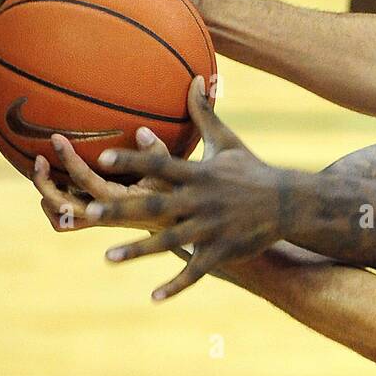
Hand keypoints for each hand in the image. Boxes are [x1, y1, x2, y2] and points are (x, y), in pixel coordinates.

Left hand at [31, 129, 172, 232]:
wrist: (176, 225)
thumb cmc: (174, 194)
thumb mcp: (172, 172)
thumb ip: (156, 152)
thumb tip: (141, 130)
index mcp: (116, 199)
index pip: (83, 178)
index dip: (67, 157)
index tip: (56, 138)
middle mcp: (102, 213)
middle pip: (59, 204)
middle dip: (43, 181)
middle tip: (38, 158)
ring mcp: (98, 220)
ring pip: (58, 216)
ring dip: (47, 195)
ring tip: (43, 170)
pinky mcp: (97, 222)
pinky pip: (66, 222)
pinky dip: (54, 208)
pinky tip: (59, 187)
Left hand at [89, 76, 296, 299]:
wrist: (288, 202)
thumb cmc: (251, 170)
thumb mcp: (227, 141)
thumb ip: (204, 113)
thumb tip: (196, 76)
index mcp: (199, 174)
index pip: (161, 163)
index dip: (133, 159)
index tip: (104, 156)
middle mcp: (201, 200)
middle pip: (155, 204)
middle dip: (121, 210)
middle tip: (87, 213)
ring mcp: (211, 227)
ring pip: (169, 241)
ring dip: (138, 251)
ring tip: (107, 257)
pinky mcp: (222, 250)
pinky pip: (195, 270)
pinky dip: (175, 286)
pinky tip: (153, 298)